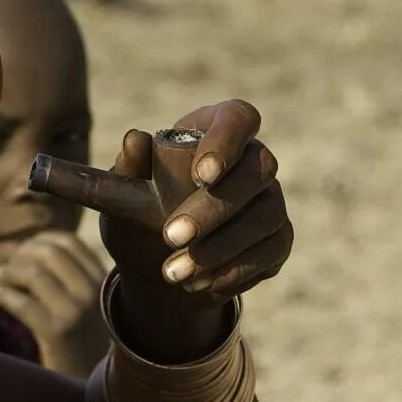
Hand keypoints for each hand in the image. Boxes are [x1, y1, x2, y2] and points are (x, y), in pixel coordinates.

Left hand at [0, 232, 110, 376]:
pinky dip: (5, 294)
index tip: (23, 250)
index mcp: (103, 281)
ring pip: (34, 274)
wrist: (91, 388)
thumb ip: (63, 274)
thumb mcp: (85, 303)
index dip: (40, 239)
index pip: (70, 242)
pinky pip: (23, 303)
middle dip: (22, 253)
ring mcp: (76, 312)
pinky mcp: (57, 333)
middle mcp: (93, 293)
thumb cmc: (81, 341)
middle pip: (50, 253)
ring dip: (10, 272)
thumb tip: (17, 246)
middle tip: (7, 265)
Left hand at [107, 99, 291, 306]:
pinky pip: (270, 252)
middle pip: (258, 169)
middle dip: (215, 207)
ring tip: (173, 272)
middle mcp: (251, 158)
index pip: (238, 117)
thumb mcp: (123, 191)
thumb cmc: (139, 208)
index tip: (201, 174)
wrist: (154, 260)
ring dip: (220, 248)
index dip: (226, 141)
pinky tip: (199, 284)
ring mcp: (271, 198)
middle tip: (170, 236)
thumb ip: (128, 167)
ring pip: (266, 215)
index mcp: (213, 129)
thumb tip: (134, 140)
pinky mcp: (278, 238)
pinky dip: (233, 271)